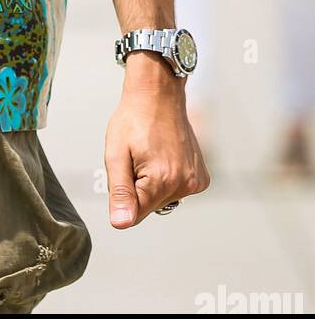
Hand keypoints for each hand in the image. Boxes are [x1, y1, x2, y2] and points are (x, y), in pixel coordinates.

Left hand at [104, 55, 209, 228]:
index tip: (124, 169)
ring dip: (152, 183)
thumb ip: (119, 191)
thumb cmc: (134, 119)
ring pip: (163, 199)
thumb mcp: (116, 153)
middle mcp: (184, 184)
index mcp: (162, 180)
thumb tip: (121, 223)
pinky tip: (164, 156)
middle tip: (136, 158)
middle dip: (137, 188)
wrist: (158, 95)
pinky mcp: (201, 179)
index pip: (134, 213)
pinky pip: (177, 190)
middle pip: (149, 206)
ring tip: (150, 154)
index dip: (123, 195)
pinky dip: (167, 179)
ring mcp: (195, 182)